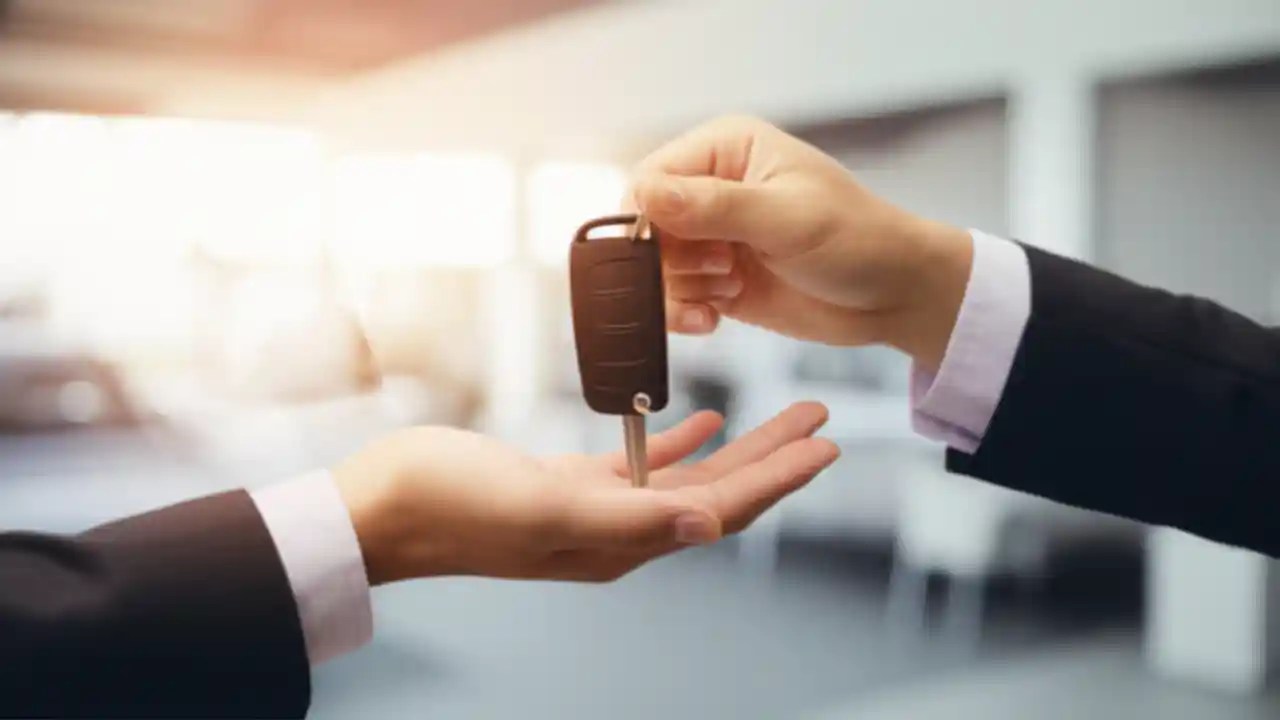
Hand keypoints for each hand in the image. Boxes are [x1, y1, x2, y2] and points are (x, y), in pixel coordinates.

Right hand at [332, 402, 836, 584]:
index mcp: (620, 542)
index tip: (823, 447)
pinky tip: (705, 420)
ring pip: (688, 475)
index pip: (720, 509)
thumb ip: (626, 519)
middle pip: (718, 492)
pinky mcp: (567, 482)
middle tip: (820, 420)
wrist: (383, 505)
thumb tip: (708, 525)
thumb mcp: (542, 508)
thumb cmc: (450, 508)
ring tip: (782, 419)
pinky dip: (678, 440)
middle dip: (773, 458)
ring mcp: (594, 506)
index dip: (776, 479)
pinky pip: (640, 462)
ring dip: (739, 446)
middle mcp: (618, 530)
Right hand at [630, 115, 973, 368]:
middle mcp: (710, 189)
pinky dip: (685, 312)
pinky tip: (717, 315)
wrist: (894, 294)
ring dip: (683, 289)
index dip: (648, 221)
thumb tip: (648, 195)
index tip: (675, 250)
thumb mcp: (787, 218)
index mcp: (725, 149)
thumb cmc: (859, 239)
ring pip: (653, 268)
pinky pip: (672, 297)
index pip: (650, 179)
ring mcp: (711, 237)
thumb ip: (715, 207)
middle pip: (643, 228)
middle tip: (720, 270)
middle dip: (670, 262)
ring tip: (732, 287)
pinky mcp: (715, 279)